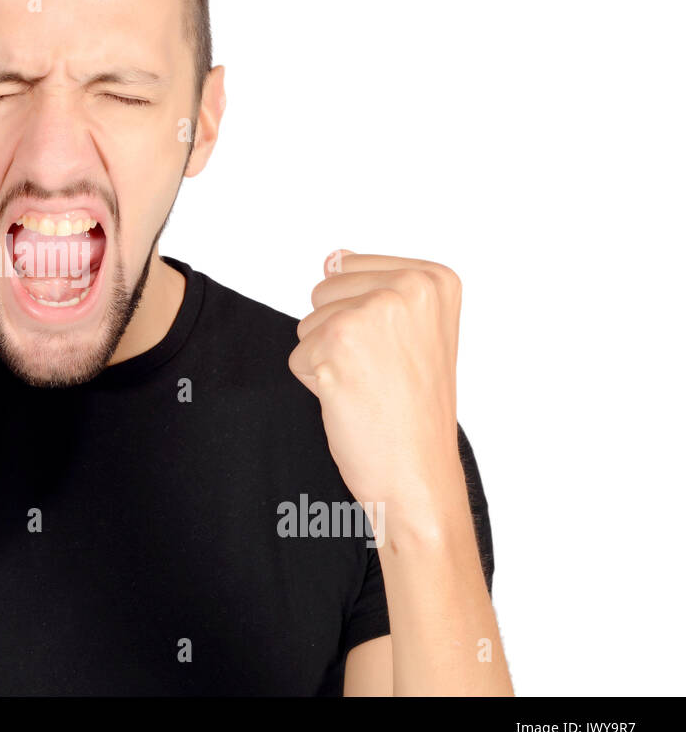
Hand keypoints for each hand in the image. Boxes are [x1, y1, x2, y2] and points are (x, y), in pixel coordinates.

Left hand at [288, 251, 464, 529]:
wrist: (419, 474)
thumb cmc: (414, 412)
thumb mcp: (413, 333)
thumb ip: (375, 287)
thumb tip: (333, 256)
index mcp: (434, 278)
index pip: (348, 268)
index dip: (359, 318)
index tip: (397, 354)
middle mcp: (410, 287)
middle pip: (323, 291)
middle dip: (337, 335)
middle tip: (379, 374)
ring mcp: (375, 312)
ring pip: (307, 323)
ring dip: (326, 359)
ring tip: (368, 387)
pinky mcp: (339, 342)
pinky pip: (297, 356)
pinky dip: (315, 383)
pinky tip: (353, 400)